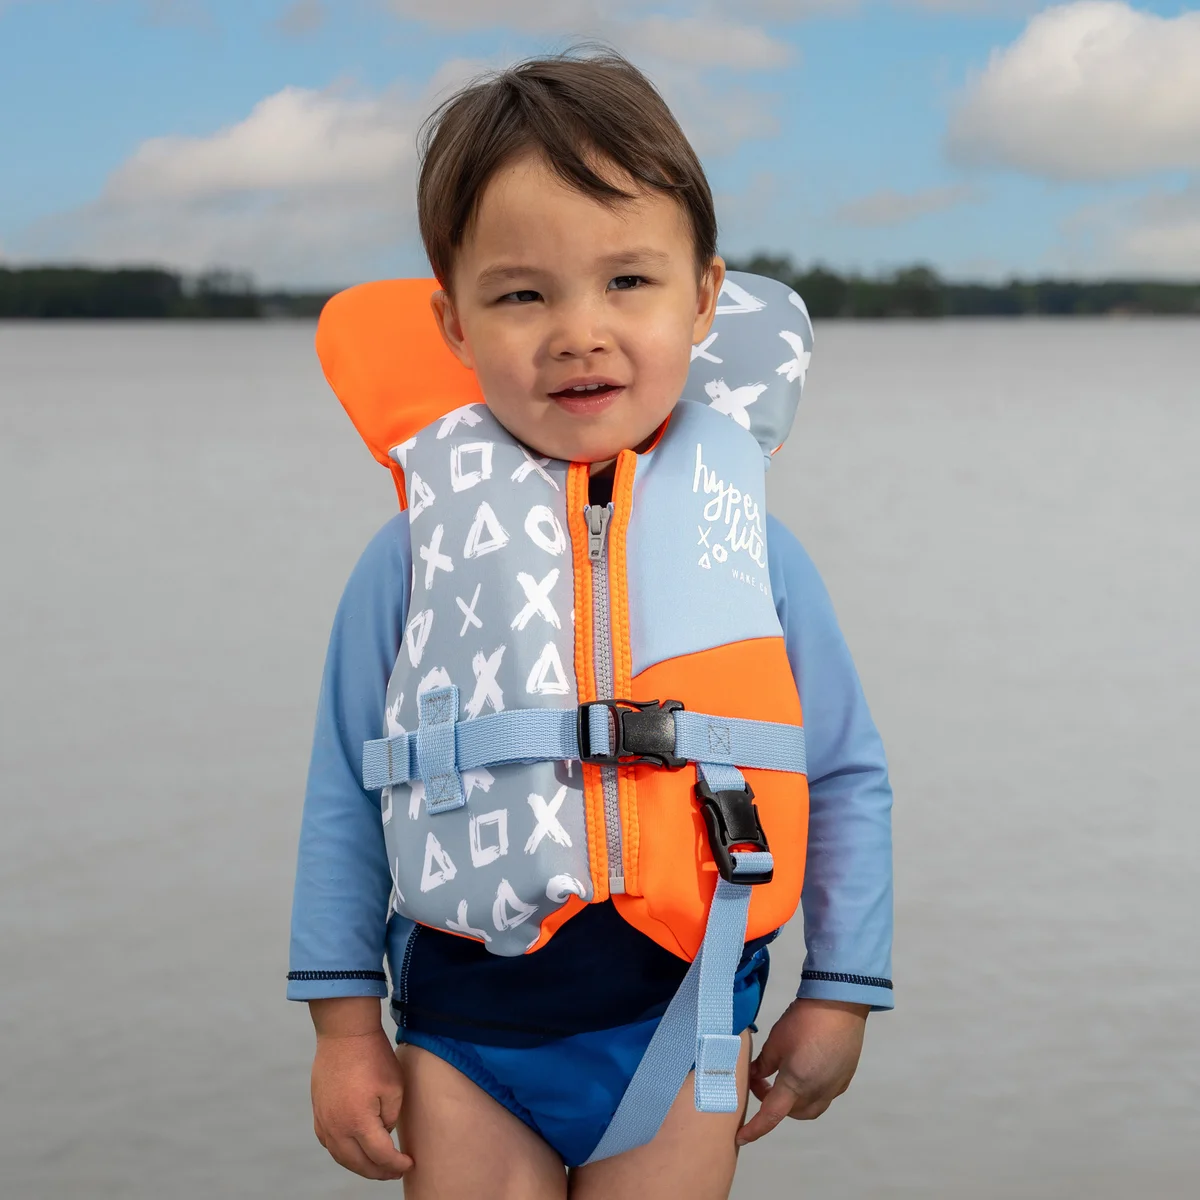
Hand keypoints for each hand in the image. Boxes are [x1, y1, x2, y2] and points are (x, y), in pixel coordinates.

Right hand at [309, 998, 412, 1180]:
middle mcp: (337, 1127)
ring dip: (360, 1165)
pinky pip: (329, 1143)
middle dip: (379, 1172)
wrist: (344, 1032)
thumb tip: (383, 1133)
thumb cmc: (373, 1055)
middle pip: (358, 1164)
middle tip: (395, 1171)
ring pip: (341, 1157)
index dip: (396, 1164)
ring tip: (378, 1165)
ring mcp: (324, 1121)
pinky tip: (356, 1150)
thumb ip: (391, 1118)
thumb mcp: (395, 1086)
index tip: (409, 1164)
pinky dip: (344, 1153)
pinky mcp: (318, 1112)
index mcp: (358, 1121)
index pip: (380, 1156)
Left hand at [737, 998, 868, 1144]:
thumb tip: (754, 1076)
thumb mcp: (776, 1041)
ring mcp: (834, 1087)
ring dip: (793, 1102)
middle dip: (775, 1105)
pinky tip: (805, 1072)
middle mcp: (818, 1092)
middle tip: (762, 1083)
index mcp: (797, 1084)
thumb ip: (763, 1064)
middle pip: (792, 1112)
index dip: (755, 1128)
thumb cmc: (804, 1020)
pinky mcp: (845, 1078)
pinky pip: (824, 1096)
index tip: (740, 1137)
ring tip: (783, 1079)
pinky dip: (810, 1092)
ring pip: (810, 1108)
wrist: (841, 1004)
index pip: (771, 1115)